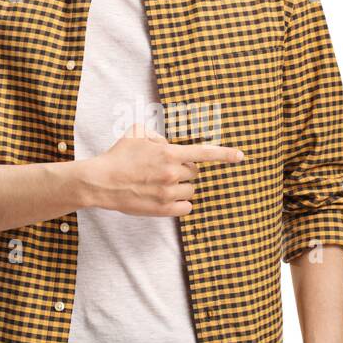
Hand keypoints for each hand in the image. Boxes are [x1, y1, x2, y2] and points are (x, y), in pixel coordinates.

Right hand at [84, 122, 243, 216]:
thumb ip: (158, 135)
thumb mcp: (137, 133)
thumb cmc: (118, 156)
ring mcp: (169, 193)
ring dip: (181, 187)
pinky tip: (164, 198)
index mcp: (169, 152)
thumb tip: (169, 145)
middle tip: (164, 170)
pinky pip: (186, 207)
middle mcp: (172, 173)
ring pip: (191, 190)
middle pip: (194, 173)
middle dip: (184, 171)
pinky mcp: (164, 209)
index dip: (225, 155)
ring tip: (160, 184)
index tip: (241, 156)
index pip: (204, 153)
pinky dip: (179, 203)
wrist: (101, 182)